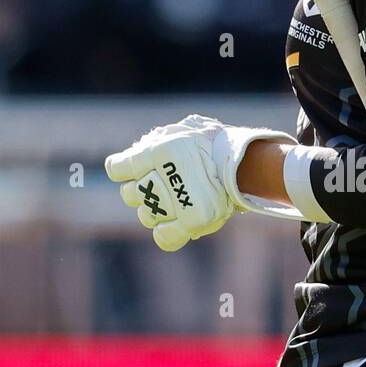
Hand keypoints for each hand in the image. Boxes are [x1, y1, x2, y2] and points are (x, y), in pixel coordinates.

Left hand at [105, 115, 233, 251]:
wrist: (247, 161)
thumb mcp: (185, 129)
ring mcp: (179, 199)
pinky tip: (173, 224)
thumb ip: (158, 140)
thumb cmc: (215, 143)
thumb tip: (133, 154)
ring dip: (156, 211)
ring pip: (146, 215)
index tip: (134, 170)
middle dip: (142, 192)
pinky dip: (166, 232)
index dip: (122, 171)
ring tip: (175, 202)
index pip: (118, 169)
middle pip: (130, 194)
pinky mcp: (194, 220)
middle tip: (161, 186)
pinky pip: (165, 237)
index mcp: (161, 149)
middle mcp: (166, 173)